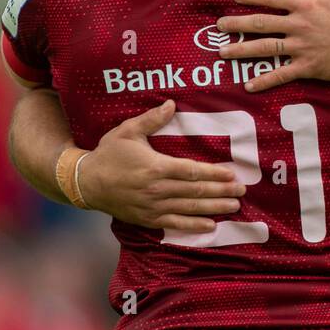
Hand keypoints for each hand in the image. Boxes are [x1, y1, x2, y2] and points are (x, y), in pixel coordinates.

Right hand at [76, 100, 244, 231]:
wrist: (86, 182)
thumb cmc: (109, 154)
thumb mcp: (128, 131)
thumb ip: (152, 119)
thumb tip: (171, 103)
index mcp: (156, 167)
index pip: (192, 171)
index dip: (214, 174)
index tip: (232, 174)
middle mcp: (157, 189)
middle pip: (196, 191)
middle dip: (222, 191)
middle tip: (242, 190)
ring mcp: (153, 207)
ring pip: (190, 208)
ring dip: (214, 208)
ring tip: (234, 206)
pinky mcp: (148, 219)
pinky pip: (175, 224)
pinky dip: (194, 226)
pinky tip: (211, 226)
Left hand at [215, 0, 329, 91]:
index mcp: (306, 4)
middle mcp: (299, 25)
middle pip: (261, 23)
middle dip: (237, 24)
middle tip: (219, 26)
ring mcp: (302, 47)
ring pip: (265, 48)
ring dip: (242, 50)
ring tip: (223, 51)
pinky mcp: (308, 66)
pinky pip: (281, 75)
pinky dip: (264, 80)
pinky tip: (248, 85)